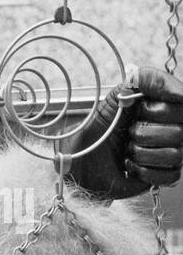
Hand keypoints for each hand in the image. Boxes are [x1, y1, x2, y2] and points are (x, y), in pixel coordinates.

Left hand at [67, 66, 182, 200]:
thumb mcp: (117, 96)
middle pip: (179, 132)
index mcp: (168, 108)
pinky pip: (170, 175)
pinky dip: (144, 171)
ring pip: (175, 154)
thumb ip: (146, 79)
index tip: (140, 110)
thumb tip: (178, 89)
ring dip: (141, 153)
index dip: (158, 110)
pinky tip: (131, 165)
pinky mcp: (164, 175)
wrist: (82, 159)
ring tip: (127, 150)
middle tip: (129, 133)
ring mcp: (171, 152)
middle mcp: (174, 129)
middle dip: (144, 133)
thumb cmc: (100, 128)